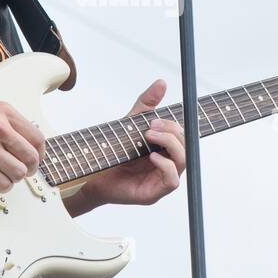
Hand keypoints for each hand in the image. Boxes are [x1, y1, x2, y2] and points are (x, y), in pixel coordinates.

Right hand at [0, 93, 45, 193]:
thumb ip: (7, 123)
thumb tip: (24, 144)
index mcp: (5, 112)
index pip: (37, 138)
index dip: (39, 154)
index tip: (34, 159)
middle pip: (31, 158)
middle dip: (29, 169)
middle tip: (21, 171)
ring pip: (18, 173)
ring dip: (14, 178)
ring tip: (4, 174)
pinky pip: (1, 183)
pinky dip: (2, 185)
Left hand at [77, 79, 185, 208]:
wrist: (90, 176)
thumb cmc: (112, 153)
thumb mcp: (130, 124)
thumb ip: (146, 105)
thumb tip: (161, 83)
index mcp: (165, 151)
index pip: (183, 136)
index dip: (176, 125)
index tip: (158, 117)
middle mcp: (167, 165)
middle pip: (187, 146)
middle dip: (172, 132)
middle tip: (152, 125)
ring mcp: (161, 181)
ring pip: (184, 161)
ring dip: (170, 145)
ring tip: (149, 135)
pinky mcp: (153, 194)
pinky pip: (172, 181)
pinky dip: (166, 166)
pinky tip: (152, 156)